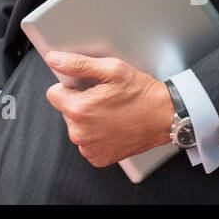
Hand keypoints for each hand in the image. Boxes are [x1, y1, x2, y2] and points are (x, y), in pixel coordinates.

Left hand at [42, 51, 175, 167]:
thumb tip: (54, 59)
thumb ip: (77, 64)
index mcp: (79, 110)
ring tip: (110, 112)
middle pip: (65, 111)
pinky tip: (112, 126)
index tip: (85, 88)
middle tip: (103, 98)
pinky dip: (96, 135)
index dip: (69, 87)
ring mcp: (89, 148)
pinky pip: (86, 142)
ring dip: (87, 120)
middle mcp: (80, 133)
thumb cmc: (141, 93)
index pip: (53, 94)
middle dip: (79, 103)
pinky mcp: (98, 158)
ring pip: (75, 127)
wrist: (165, 117)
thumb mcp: (111, 70)